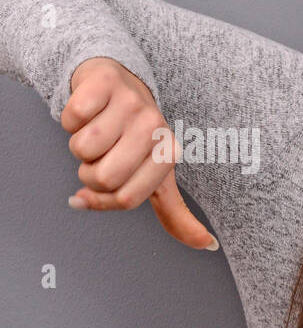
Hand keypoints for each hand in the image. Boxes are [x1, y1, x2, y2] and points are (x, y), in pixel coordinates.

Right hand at [62, 57, 217, 249]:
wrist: (118, 83)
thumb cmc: (135, 136)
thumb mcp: (158, 175)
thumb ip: (176, 213)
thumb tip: (207, 245)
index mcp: (169, 154)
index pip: (127, 198)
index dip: (102, 201)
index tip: (99, 188)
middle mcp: (155, 127)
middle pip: (104, 177)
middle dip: (89, 173)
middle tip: (99, 157)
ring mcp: (132, 102)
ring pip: (83, 148)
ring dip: (78, 145)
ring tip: (95, 131)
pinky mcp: (105, 82)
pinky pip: (72, 118)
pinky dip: (70, 120)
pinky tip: (88, 111)